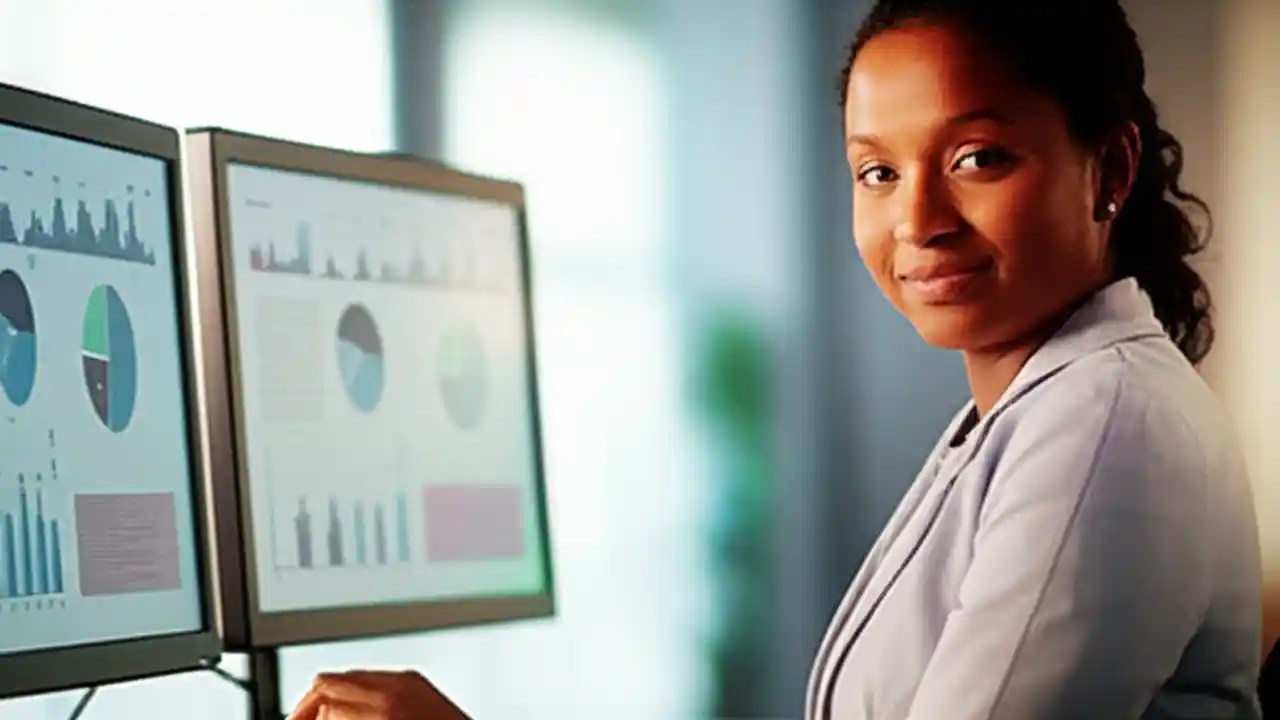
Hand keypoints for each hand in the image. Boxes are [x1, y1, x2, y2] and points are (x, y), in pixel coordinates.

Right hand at [287, 670, 470, 719]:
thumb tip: (320, 718)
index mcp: (382, 713)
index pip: (322, 702)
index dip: (304, 717)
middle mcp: (394, 689)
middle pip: (328, 682)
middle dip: (308, 707)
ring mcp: (408, 681)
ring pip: (348, 675)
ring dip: (330, 697)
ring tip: (324, 718)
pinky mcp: (417, 680)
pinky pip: (373, 676)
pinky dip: (356, 691)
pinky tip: (353, 711)